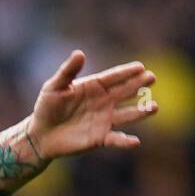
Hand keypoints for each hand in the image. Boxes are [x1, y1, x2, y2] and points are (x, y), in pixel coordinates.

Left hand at [29, 51, 157, 159]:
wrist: (40, 134)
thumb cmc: (47, 107)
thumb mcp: (54, 87)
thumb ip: (67, 71)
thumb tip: (80, 53)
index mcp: (95, 86)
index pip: (114, 77)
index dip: (127, 72)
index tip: (140, 67)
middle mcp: (104, 101)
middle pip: (125, 92)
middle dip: (139, 85)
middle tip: (152, 78)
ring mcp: (104, 119)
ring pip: (127, 115)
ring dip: (141, 111)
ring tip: (154, 107)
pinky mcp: (100, 138)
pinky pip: (115, 139)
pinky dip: (125, 141)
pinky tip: (135, 141)